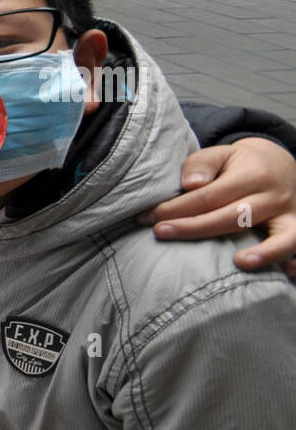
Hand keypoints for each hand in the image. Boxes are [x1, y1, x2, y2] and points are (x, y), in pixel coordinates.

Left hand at [142, 138, 295, 275]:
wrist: (281, 163)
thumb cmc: (241, 164)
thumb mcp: (221, 154)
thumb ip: (201, 164)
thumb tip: (190, 185)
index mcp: (252, 175)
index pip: (208, 196)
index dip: (175, 208)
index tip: (148, 218)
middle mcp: (274, 196)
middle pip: (233, 217)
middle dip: (193, 228)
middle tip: (161, 233)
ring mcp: (290, 214)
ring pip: (281, 236)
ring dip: (265, 251)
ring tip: (240, 263)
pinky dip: (294, 260)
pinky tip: (285, 274)